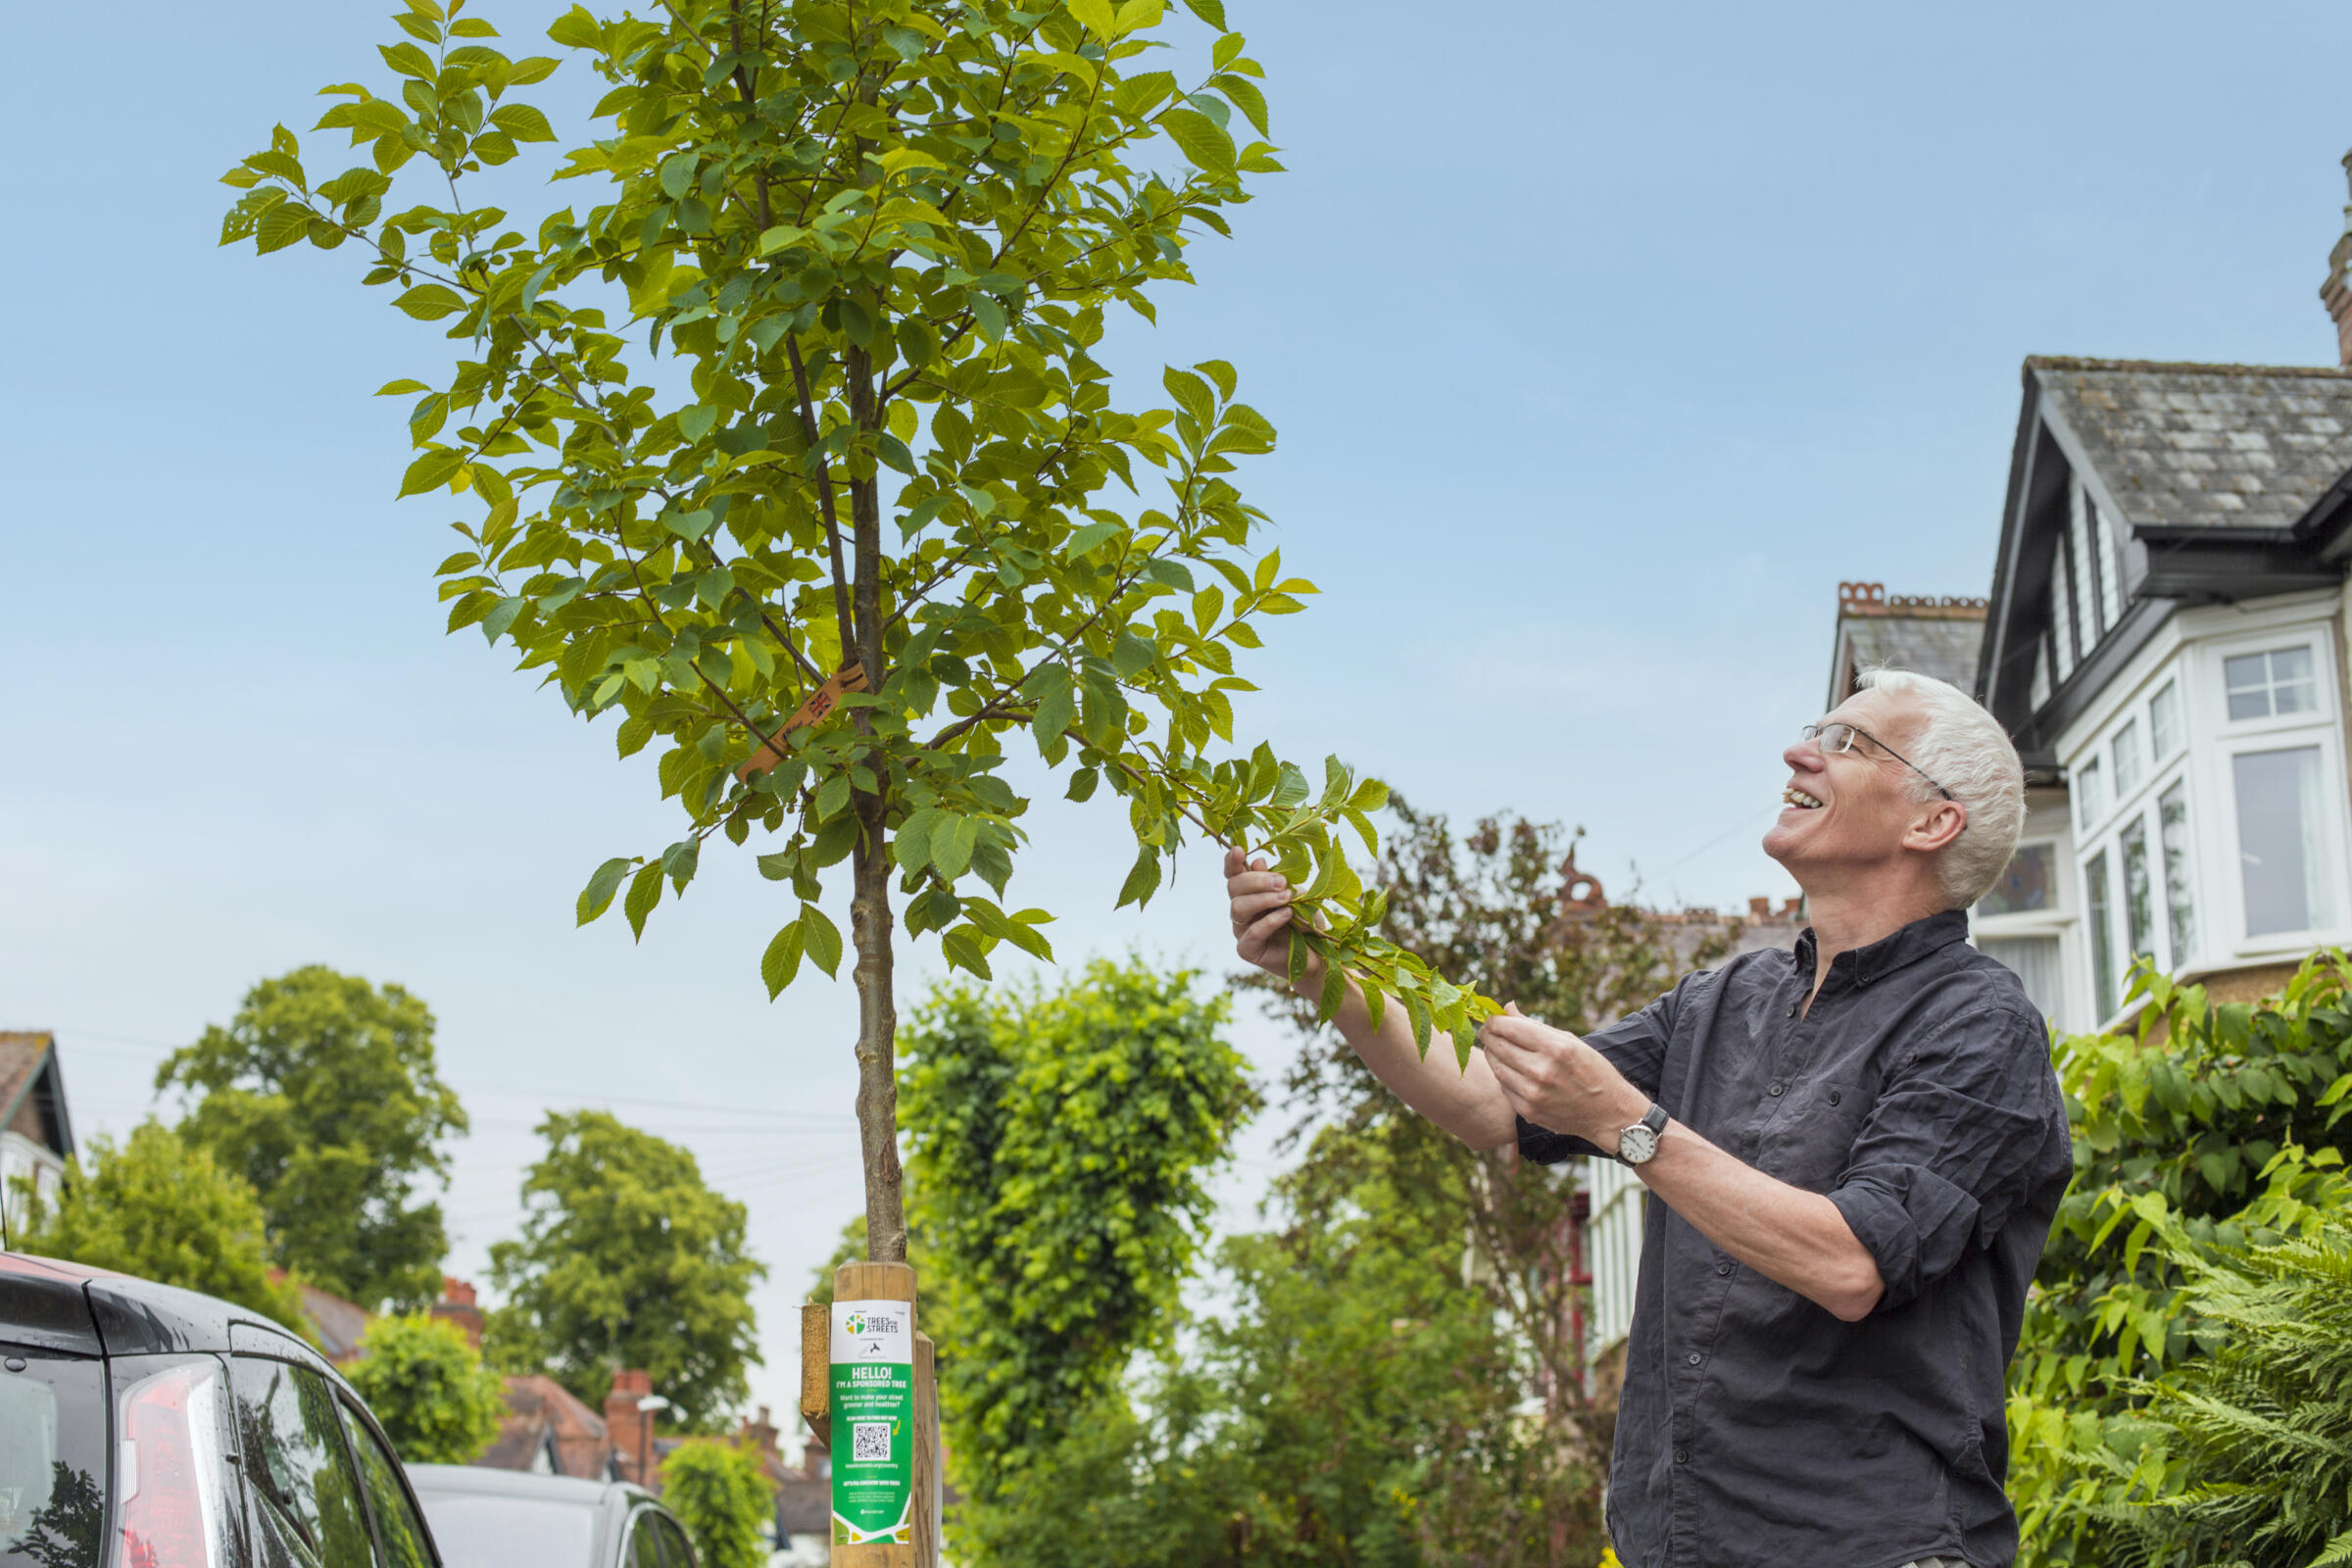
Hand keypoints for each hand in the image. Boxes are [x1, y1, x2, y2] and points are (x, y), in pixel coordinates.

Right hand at [1226, 846, 1320, 987]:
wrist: (1318, 953)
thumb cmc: (1305, 920)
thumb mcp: (1296, 894)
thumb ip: (1276, 880)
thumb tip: (1256, 861)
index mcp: (1250, 892)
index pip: (1233, 874)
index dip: (1231, 861)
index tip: (1238, 850)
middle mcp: (1242, 909)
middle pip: (1233, 888)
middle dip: (1257, 881)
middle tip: (1282, 883)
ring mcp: (1241, 930)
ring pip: (1238, 908)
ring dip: (1263, 899)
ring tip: (1286, 898)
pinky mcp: (1247, 950)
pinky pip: (1252, 933)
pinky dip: (1269, 921)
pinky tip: (1286, 915)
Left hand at [1479, 1003, 1646, 1144]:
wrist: (1609, 1112)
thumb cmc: (1592, 1070)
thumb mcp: (1570, 1041)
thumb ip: (1534, 1025)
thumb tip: (1506, 1008)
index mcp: (1555, 1048)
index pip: (1507, 1027)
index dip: (1494, 1020)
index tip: (1493, 1018)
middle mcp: (1542, 1071)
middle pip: (1497, 1046)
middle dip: (1490, 1035)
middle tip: (1489, 1031)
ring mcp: (1533, 1093)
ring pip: (1496, 1066)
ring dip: (1494, 1055)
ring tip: (1501, 1049)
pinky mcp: (1528, 1111)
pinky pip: (1504, 1087)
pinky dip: (1504, 1076)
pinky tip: (1513, 1071)